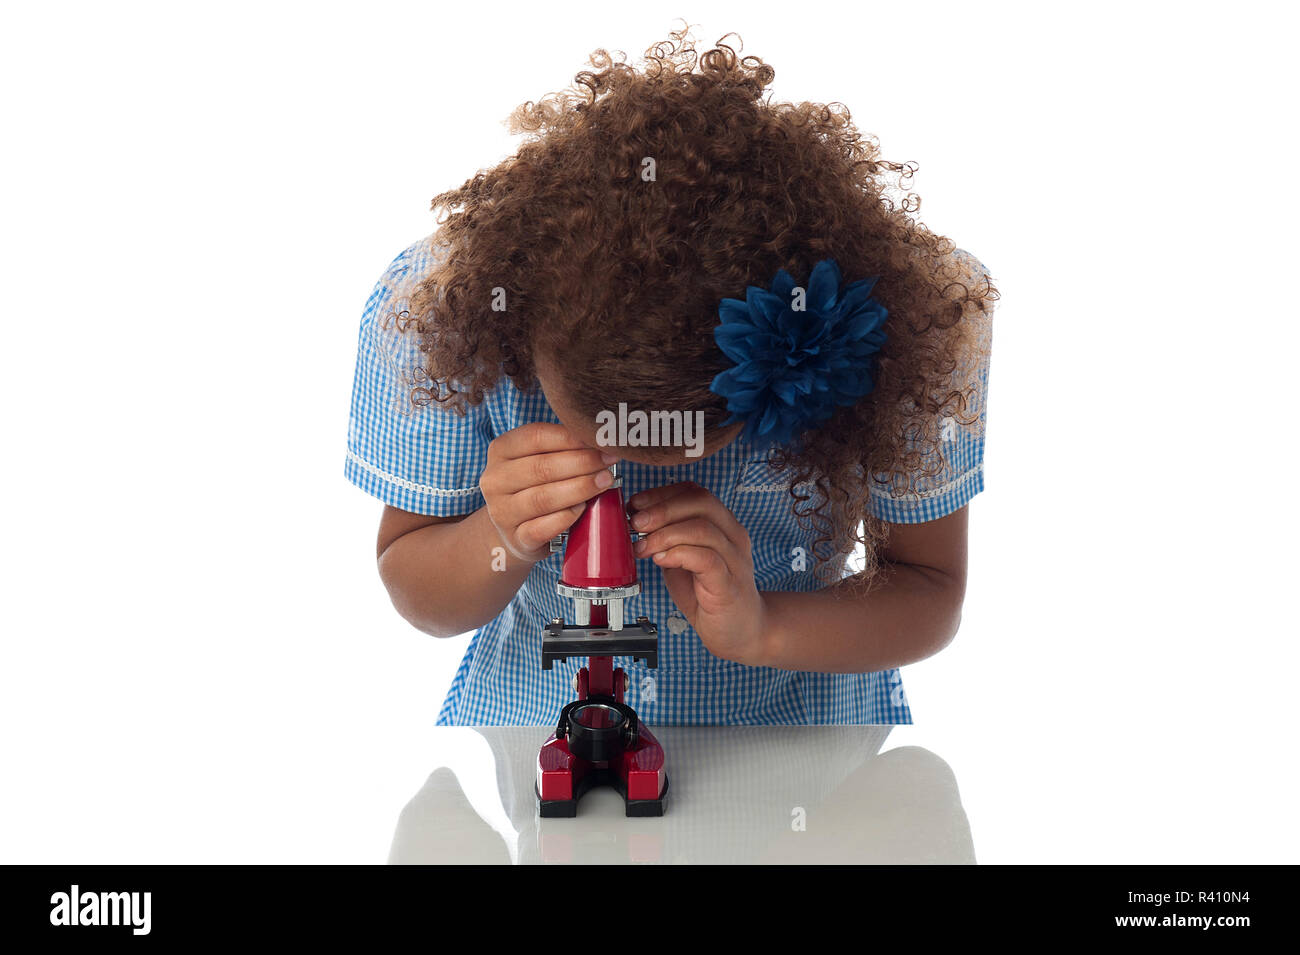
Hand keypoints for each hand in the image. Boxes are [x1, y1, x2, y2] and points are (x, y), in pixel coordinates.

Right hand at [480, 423, 617, 561]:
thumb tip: (600, 440)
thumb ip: (561, 448)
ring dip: (580, 488)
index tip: (599, 440)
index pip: (536, 437)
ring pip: (543, 498)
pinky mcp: (516, 538)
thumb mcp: (538, 460)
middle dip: (582, 462)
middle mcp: (495, 480)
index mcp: (500, 451)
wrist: (514, 531)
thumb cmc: (534, 487)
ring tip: (605, 481)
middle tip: (609, 461)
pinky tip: (584, 508)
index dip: (571, 438)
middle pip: (542, 467)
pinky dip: (567, 516)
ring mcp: (502, 512)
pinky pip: (544, 527)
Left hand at [628, 481, 768, 665]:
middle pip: (701, 502)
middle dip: (662, 508)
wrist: (739, 632)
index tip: (636, 504)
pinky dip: (678, 554)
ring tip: (643, 547)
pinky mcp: (729, 584)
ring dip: (664, 533)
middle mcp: (732, 536)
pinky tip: (661, 560)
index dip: (662, 493)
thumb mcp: (682, 560)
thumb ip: (666, 541)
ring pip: (702, 528)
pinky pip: (706, 558)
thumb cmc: (709, 595)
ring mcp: (734, 559)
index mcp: (722, 525)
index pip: (695, 492)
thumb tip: (634, 523)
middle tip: (636, 523)